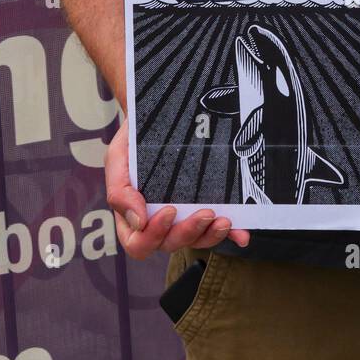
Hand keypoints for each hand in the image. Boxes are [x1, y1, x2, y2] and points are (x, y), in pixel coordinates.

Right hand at [105, 117, 249, 259]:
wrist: (157, 115)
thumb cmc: (132, 142)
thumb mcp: (118, 159)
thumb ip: (120, 191)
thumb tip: (139, 221)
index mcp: (133, 217)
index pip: (139, 243)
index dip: (154, 235)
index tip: (170, 210)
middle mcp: (158, 222)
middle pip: (170, 244)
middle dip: (189, 232)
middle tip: (205, 213)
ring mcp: (182, 217)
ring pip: (195, 240)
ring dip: (211, 235)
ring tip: (224, 220)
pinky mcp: (203, 207)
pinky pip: (216, 227)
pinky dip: (231, 235)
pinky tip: (241, 235)